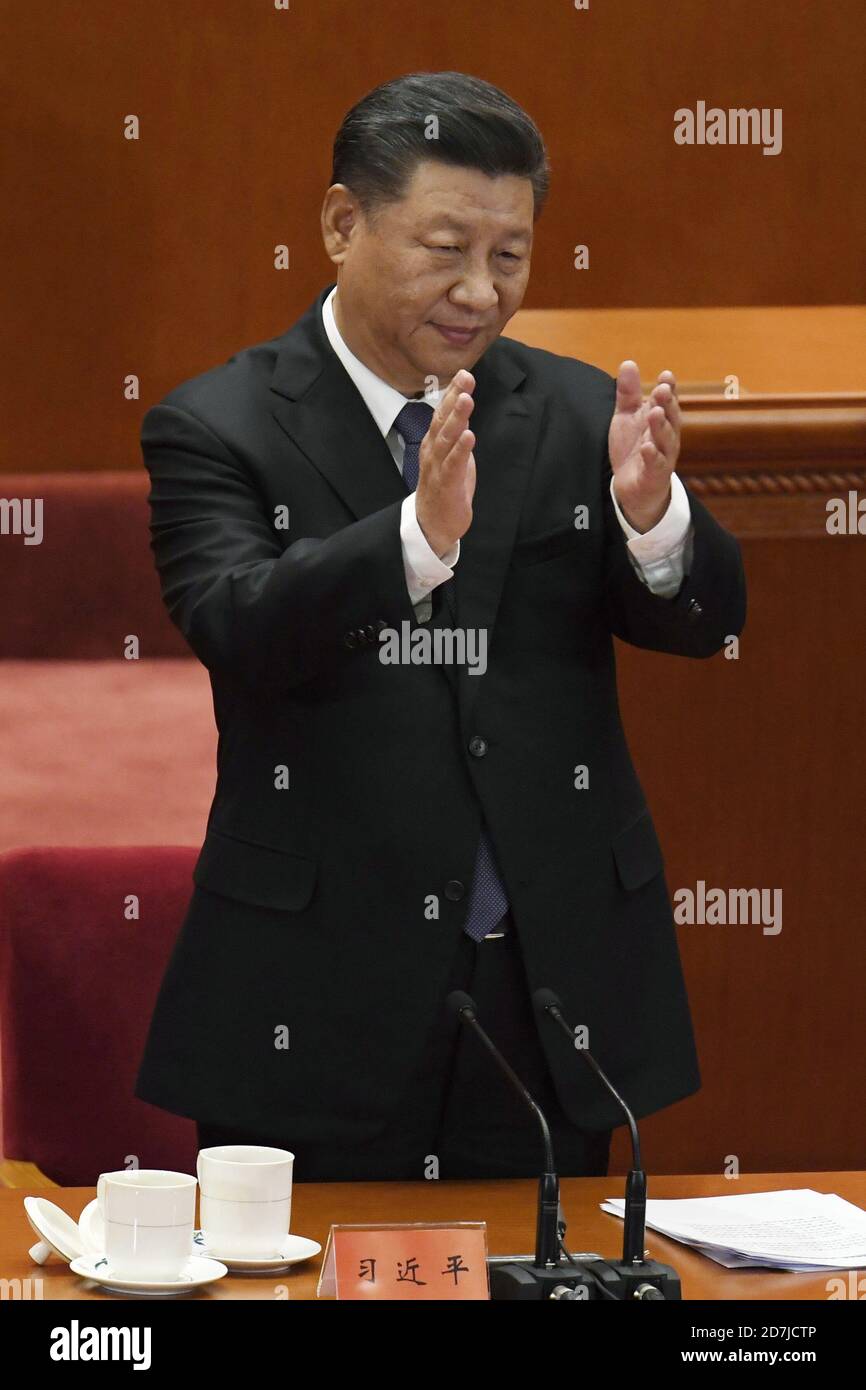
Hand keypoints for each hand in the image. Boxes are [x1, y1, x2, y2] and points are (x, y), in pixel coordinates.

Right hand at [415, 369, 476, 555]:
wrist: (433, 525)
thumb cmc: (445, 487)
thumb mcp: (452, 455)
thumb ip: (457, 434)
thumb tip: (463, 411)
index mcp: (434, 441)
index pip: (442, 412)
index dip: (452, 392)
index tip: (463, 373)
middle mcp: (432, 450)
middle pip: (442, 419)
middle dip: (454, 397)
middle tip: (466, 377)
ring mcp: (437, 467)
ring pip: (446, 438)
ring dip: (457, 418)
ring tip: (467, 399)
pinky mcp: (446, 484)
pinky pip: (453, 464)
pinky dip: (461, 450)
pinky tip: (470, 436)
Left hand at [608, 361, 680, 531]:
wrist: (632, 487)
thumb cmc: (634, 448)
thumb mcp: (627, 417)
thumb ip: (628, 394)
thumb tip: (628, 363)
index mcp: (661, 419)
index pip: (666, 401)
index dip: (668, 388)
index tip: (666, 375)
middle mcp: (666, 435)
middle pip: (670, 417)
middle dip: (667, 403)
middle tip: (662, 389)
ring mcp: (663, 455)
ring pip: (666, 440)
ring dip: (661, 426)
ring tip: (654, 412)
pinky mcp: (654, 475)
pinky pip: (656, 465)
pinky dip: (652, 456)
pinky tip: (646, 447)